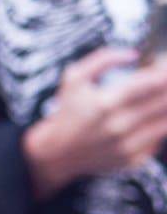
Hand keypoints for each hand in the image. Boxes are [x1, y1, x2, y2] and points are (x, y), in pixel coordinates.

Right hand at [24, 47, 166, 198]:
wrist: (57, 152)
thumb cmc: (67, 112)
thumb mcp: (74, 78)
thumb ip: (102, 59)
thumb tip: (133, 55)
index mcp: (106, 103)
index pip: (152, 82)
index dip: (164, 70)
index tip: (163, 63)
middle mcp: (120, 125)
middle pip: (165, 101)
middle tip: (163, 80)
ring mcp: (129, 145)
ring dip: (166, 106)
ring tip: (160, 97)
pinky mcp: (135, 159)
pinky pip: (160, 139)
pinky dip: (160, 126)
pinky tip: (150, 118)